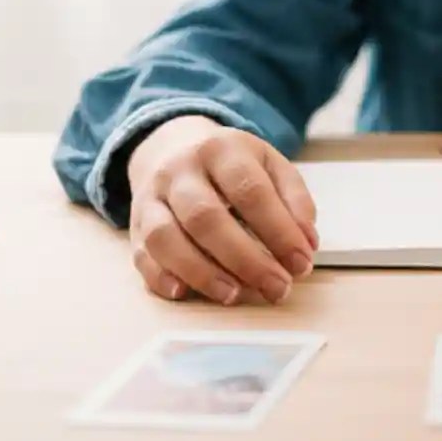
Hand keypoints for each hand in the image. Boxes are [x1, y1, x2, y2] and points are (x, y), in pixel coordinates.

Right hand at [126, 116, 317, 305]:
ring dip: (201, 273)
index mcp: (222, 150)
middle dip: (245, 259)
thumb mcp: (270, 166)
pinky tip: (184, 292)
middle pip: (206, 217)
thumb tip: (306, 244)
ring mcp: (152, 197)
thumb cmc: (230, 165)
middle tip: (275, 287)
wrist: (173, 145)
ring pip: (165, 237)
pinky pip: (141, 254)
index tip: (300, 263)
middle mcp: (181, 170)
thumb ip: (294, 201)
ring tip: (233, 295)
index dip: (279, 231)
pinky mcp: (135, 224)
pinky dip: (161, 277)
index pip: (251, 192)